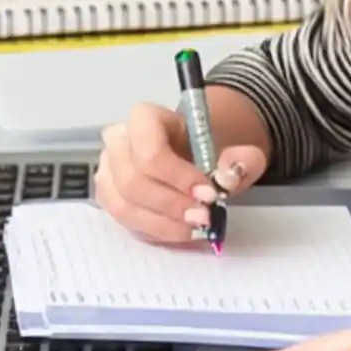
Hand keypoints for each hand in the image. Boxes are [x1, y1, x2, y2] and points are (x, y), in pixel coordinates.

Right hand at [94, 102, 266, 243]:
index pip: (149, 151)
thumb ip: (241, 159)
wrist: (197, 150)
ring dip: (163, 223)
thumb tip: (229, 178)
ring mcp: (109, 172)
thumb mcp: (236, 144)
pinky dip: (157, 232)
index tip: (208, 193)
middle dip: (172, 205)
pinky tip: (184, 232)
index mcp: (145, 118)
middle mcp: (118, 142)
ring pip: (125, 207)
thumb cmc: (207, 145)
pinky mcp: (111, 198)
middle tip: (205, 216)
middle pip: (133, 182)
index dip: (177, 177)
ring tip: (197, 227)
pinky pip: (127, 222)